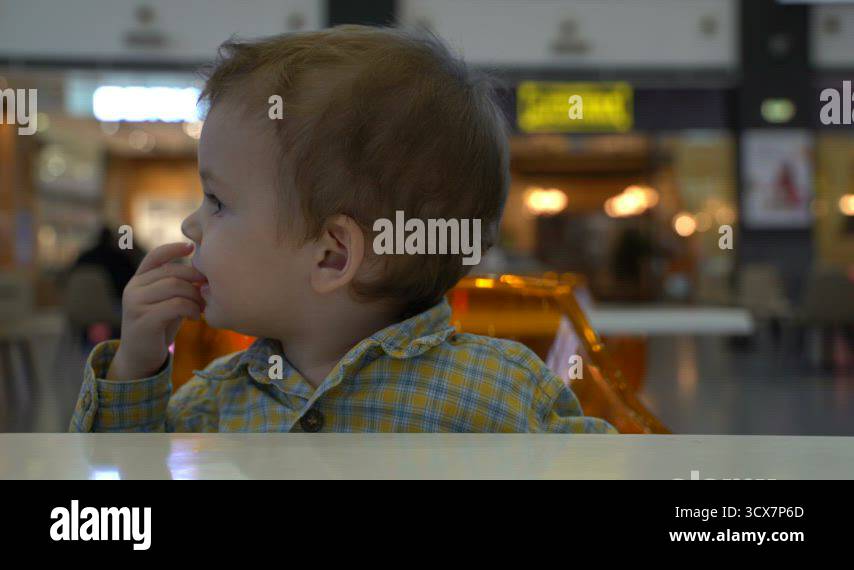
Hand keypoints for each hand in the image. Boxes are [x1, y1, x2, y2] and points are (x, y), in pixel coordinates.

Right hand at [107, 242, 205, 380]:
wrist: (140, 356)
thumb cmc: (159, 325)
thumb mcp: (167, 300)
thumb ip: (178, 285)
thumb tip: (205, 272)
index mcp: (138, 280)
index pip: (155, 256)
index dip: (173, 249)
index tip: (191, 247)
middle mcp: (133, 288)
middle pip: (172, 272)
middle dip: (195, 280)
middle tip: (208, 292)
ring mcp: (135, 304)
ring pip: (174, 287)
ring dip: (195, 296)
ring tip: (202, 307)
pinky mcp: (143, 320)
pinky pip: (175, 305)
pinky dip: (191, 309)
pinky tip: (196, 317)